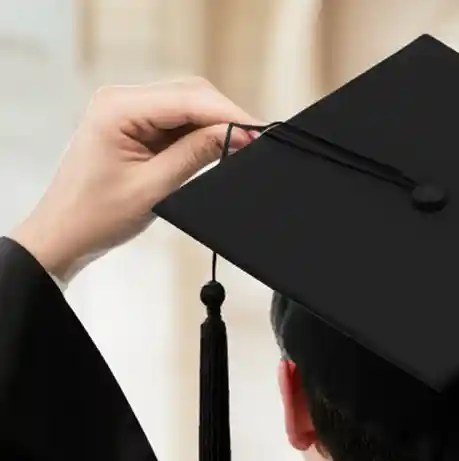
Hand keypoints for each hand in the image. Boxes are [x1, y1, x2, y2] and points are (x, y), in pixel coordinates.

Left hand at [11, 78, 259, 282]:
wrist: (64, 233)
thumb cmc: (96, 215)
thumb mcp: (154, 187)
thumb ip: (197, 154)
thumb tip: (239, 134)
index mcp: (117, 108)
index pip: (188, 99)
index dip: (229, 114)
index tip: (261, 134)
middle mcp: (121, 99)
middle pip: (191, 94)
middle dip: (226, 117)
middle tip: (259, 143)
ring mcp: (128, 110)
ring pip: (189, 105)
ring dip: (215, 125)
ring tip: (243, 148)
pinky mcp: (135, 124)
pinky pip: (178, 120)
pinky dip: (201, 133)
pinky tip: (218, 148)